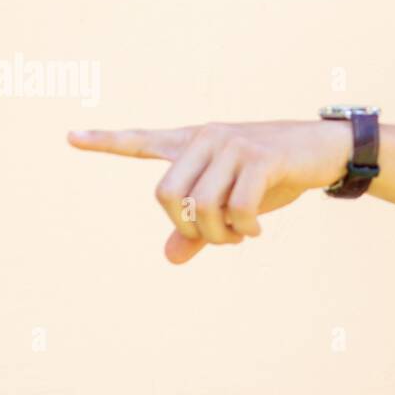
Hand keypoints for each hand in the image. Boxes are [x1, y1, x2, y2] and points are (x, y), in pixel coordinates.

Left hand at [67, 120, 351, 263]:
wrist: (324, 149)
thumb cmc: (276, 175)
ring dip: (219, 236)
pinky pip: (237, 208)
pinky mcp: (259, 158)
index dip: (106, 142)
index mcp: (194, 144)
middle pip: (165, 197)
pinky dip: (244, 229)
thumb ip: (200, 229)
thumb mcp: (235, 201)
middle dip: (187, 229)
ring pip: (201, 207)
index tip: (70, 137)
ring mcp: (231, 146)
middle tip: (215, 238)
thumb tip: (169, 258)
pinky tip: (256, 230)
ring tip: (239, 236)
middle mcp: (206, 138)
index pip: (142, 141)